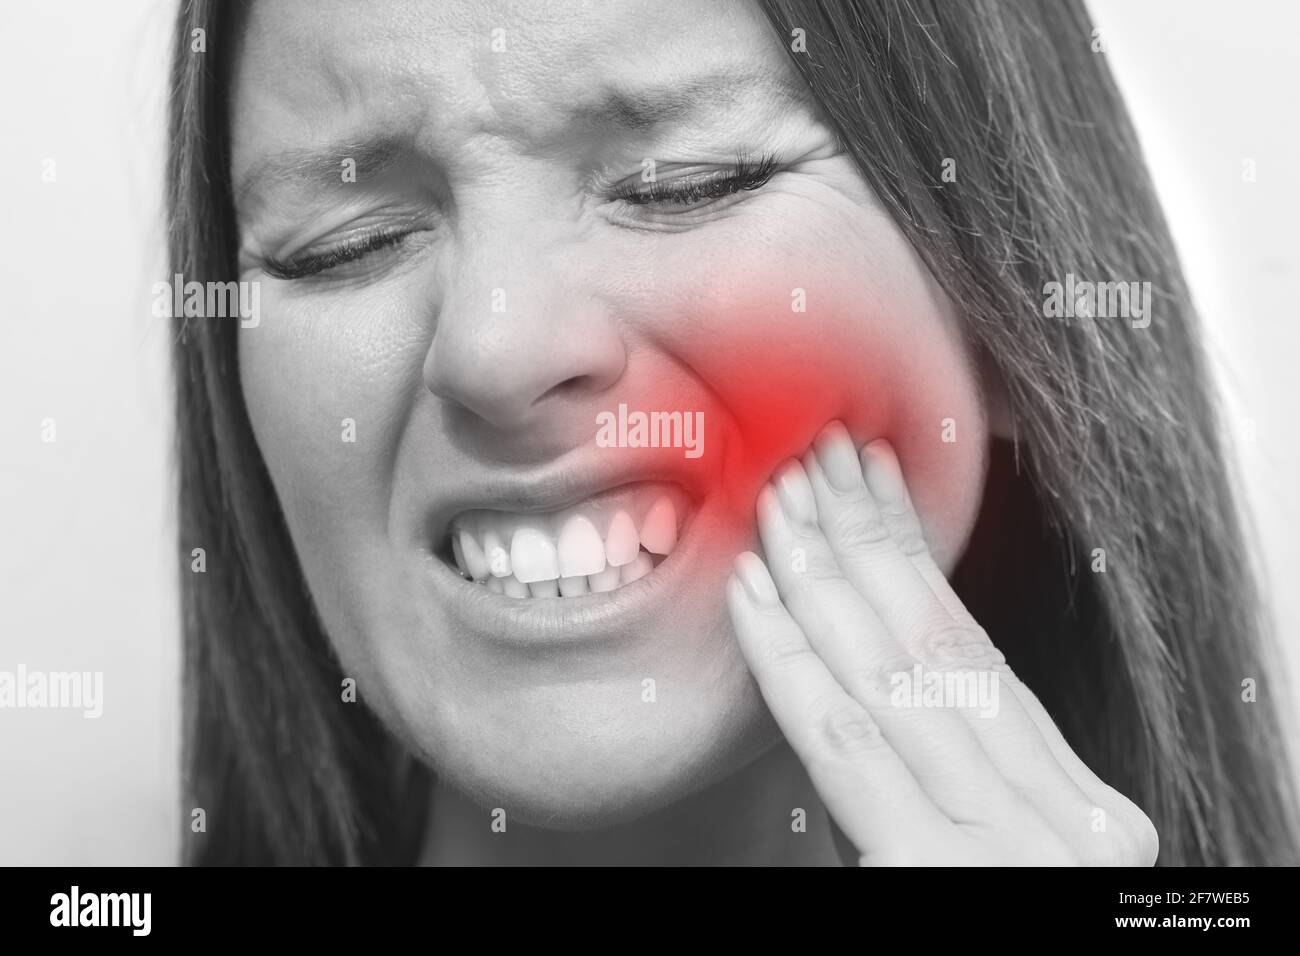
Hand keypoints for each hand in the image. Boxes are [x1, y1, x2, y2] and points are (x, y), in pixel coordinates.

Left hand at [726, 422, 1158, 865]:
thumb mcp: (992, 874)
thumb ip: (942, 798)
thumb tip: (862, 717)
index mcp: (1079, 809)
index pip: (976, 657)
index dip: (917, 558)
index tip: (876, 485)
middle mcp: (1060, 817)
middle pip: (939, 644)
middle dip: (868, 535)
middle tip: (819, 454)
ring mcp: (1006, 844)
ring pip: (890, 672)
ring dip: (823, 570)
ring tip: (780, 499)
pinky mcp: (936, 869)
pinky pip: (843, 736)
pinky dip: (787, 655)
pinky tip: (753, 590)